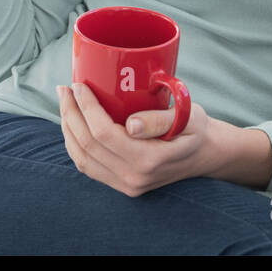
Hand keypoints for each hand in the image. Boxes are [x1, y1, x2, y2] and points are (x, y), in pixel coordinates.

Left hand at [57, 83, 223, 197]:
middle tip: (65, 89)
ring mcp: (126, 184)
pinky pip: (88, 166)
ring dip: (68, 129)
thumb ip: (161, 120)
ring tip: (65, 104)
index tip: (79, 85)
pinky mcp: (122, 184)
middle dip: (70, 114)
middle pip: (87, 145)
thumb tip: (131, 125)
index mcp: (149, 159)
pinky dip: (75, 144)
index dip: (86, 108)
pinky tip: (73, 125)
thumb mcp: (189, 117)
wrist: (206, 155)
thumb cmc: (197, 128)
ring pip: (82, 158)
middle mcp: (133, 177)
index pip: (103, 134)